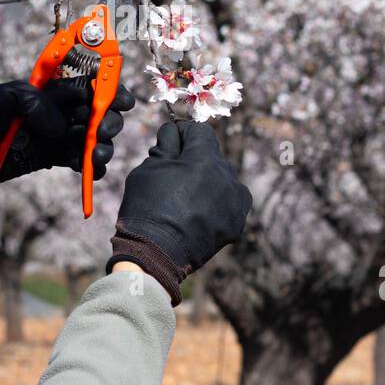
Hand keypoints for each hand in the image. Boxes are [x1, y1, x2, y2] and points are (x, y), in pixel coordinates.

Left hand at [0, 80, 135, 202]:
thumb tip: (62, 127)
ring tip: (97, 156)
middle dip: (108, 120)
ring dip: (103, 146)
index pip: (88, 83)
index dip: (109, 89)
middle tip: (104, 130)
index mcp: (49, 89)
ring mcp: (57, 134)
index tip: (120, 100)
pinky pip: (81, 160)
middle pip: (97, 111)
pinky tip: (91, 171)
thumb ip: (37, 102)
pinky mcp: (52, 157)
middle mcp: (57, 110)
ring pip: (93, 138)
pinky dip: (91, 167)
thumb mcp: (5, 98)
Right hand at [106, 120, 252, 306]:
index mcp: (205, 158)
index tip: (169, 145)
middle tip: (172, 176)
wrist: (155, 254)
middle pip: (212, 155)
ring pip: (222, 177)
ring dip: (208, 180)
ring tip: (185, 199)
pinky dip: (217, 201)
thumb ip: (166, 145)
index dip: (181, 134)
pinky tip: (199, 212)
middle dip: (194, 159)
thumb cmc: (147, 206)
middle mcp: (227, 175)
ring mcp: (235, 200)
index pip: (199, 131)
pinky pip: (230, 200)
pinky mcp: (237, 221)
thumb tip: (174, 132)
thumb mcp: (149, 167)